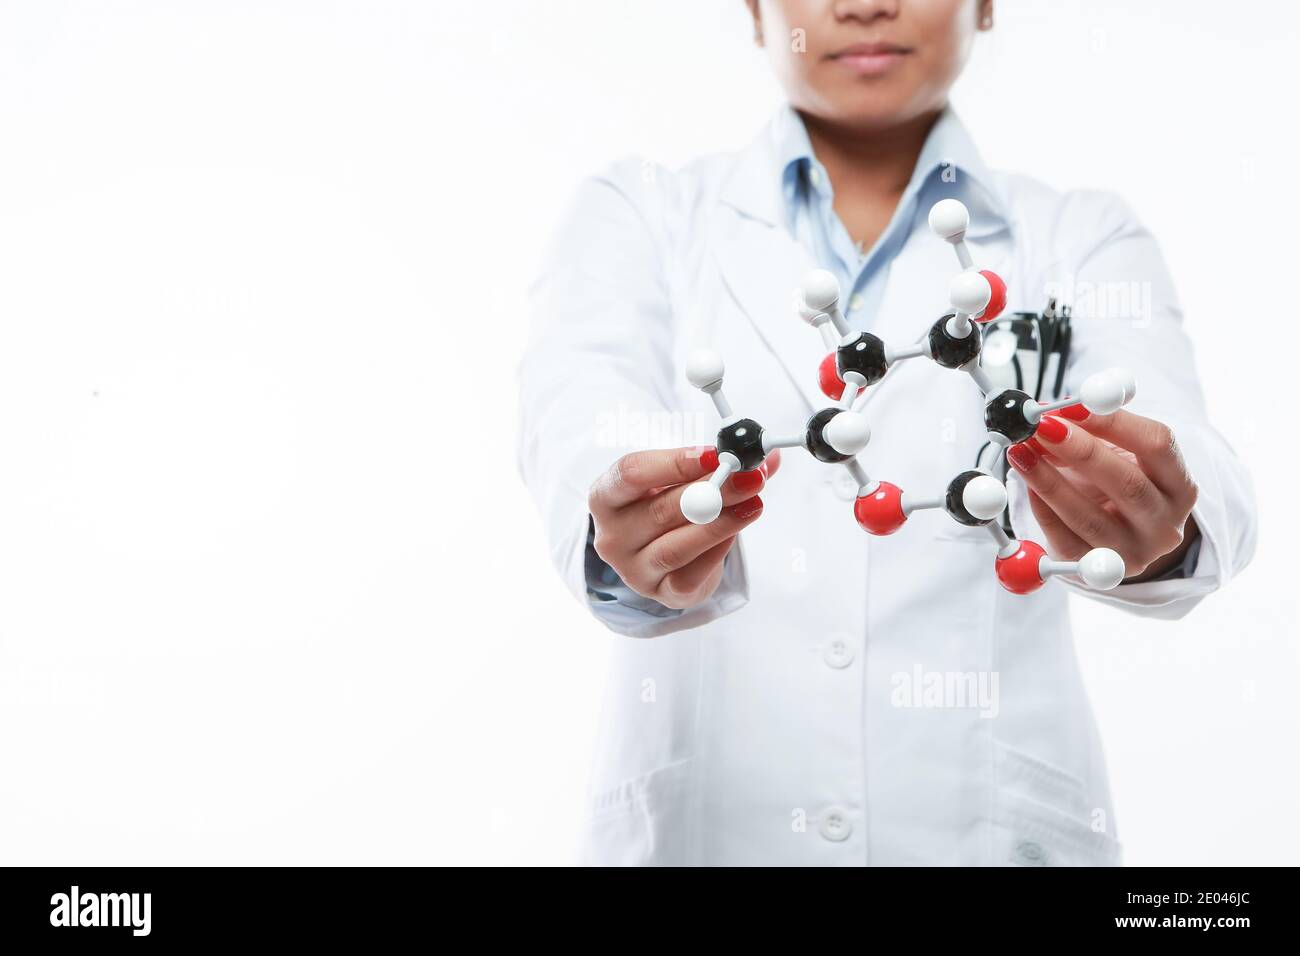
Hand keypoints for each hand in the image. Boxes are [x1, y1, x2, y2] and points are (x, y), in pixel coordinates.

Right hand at [588, 446, 779, 609]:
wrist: (658, 556)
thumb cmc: (665, 507)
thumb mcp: (679, 480)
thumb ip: (718, 465)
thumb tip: (767, 455)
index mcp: (606, 496)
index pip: (631, 473)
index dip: (674, 462)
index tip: (715, 454)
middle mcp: (612, 535)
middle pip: (660, 510)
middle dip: (713, 491)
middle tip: (749, 477)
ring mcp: (633, 569)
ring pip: (675, 547)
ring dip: (720, 524)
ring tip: (752, 504)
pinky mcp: (659, 593)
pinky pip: (690, 575)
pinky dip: (716, 552)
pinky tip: (736, 532)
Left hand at [1006, 407, 1198, 583]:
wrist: (1118, 537)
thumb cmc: (1115, 484)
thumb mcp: (1118, 454)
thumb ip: (1093, 431)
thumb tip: (1051, 412)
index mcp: (1180, 486)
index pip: (1158, 445)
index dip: (1113, 422)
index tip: (1072, 405)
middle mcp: (1164, 524)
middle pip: (1126, 484)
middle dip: (1080, 450)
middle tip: (1042, 427)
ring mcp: (1132, 553)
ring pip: (1088, 517)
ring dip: (1048, 480)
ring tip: (1021, 451)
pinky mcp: (1095, 572)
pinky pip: (1063, 538)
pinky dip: (1041, 507)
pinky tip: (1026, 483)